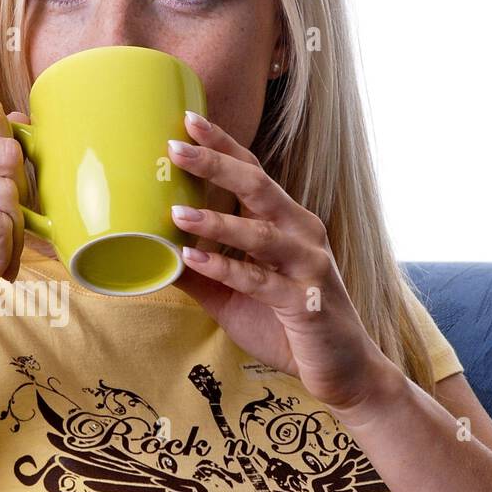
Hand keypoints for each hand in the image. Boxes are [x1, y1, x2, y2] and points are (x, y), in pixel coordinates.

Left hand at [168, 111, 391, 414]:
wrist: (341, 371)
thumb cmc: (287, 327)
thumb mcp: (232, 295)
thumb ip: (198, 271)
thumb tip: (150, 253)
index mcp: (285, 223)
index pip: (252, 173)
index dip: (222, 146)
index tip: (187, 120)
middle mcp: (301, 233)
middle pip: (258, 186)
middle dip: (216, 163)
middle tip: (176, 144)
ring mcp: (308, 264)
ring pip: (260, 232)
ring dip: (216, 221)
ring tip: (177, 212)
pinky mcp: (306, 300)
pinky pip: (260, 279)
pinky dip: (226, 268)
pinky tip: (194, 258)